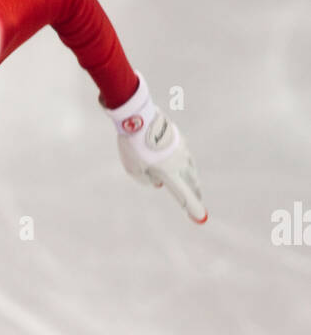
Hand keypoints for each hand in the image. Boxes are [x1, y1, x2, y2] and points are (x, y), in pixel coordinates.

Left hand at [105, 72, 206, 223]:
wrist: (138, 117)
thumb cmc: (133, 145)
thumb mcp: (133, 170)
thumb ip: (145, 180)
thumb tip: (156, 182)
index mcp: (170, 173)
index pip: (184, 195)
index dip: (193, 208)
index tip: (202, 218)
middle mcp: (180, 162)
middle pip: (191, 181)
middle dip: (194, 191)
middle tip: (198, 199)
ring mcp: (181, 148)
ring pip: (189, 166)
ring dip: (191, 176)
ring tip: (193, 183)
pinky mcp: (178, 137)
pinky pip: (183, 154)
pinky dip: (183, 162)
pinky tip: (181, 162)